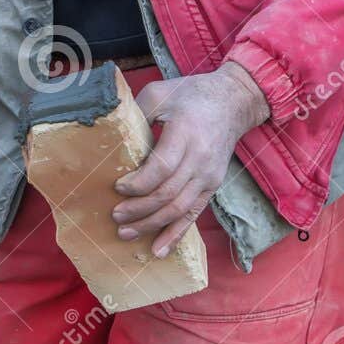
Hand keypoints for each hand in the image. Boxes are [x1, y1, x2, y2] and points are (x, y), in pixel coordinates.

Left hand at [112, 63, 269, 257]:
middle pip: (168, 194)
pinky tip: (158, 250)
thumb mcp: (160, 92)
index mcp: (186, 133)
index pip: (162, 168)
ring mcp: (209, 176)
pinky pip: (193, 215)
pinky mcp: (212, 186)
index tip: (117, 187)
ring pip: (179, 210)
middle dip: (139, 210)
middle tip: (115, 215)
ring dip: (151, 225)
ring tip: (126, 233)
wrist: (233, 101)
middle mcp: (200, 159)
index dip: (138, 184)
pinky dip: (175, 234)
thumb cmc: (191, 95)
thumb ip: (137, 113)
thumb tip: (109, 136)